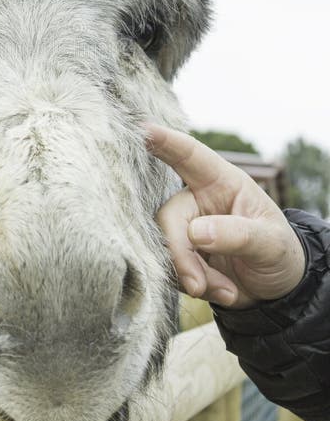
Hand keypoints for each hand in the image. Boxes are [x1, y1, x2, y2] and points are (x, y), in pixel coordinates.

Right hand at [147, 123, 305, 307]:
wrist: (274, 289)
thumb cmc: (278, 252)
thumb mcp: (271, 243)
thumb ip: (238, 234)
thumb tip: (195, 232)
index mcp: (221, 182)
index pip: (190, 155)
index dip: (165, 140)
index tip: (141, 129)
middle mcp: (197, 199)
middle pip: (169, 215)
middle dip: (181, 253)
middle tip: (199, 285)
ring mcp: (185, 227)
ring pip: (164, 246)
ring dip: (193, 276)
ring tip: (227, 290)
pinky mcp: (178, 254)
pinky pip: (169, 269)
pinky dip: (195, 287)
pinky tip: (221, 291)